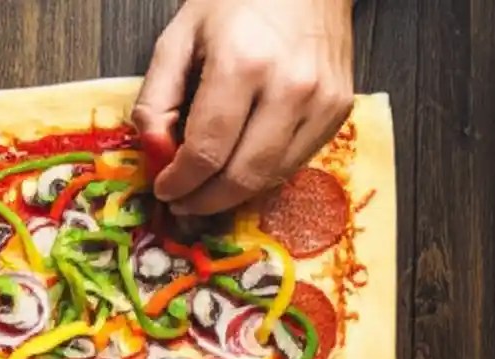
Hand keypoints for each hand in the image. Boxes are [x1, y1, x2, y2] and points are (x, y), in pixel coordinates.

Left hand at [133, 0, 354, 215]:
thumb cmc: (236, 2)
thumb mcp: (179, 38)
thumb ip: (157, 98)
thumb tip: (153, 151)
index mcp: (242, 65)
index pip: (206, 151)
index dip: (180, 182)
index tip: (163, 190)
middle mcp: (290, 88)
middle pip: (242, 176)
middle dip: (205, 201)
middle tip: (182, 203)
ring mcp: (322, 101)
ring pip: (272, 177)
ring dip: (233, 196)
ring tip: (205, 192)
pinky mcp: (340, 109)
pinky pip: (296, 161)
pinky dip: (263, 175)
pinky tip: (239, 168)